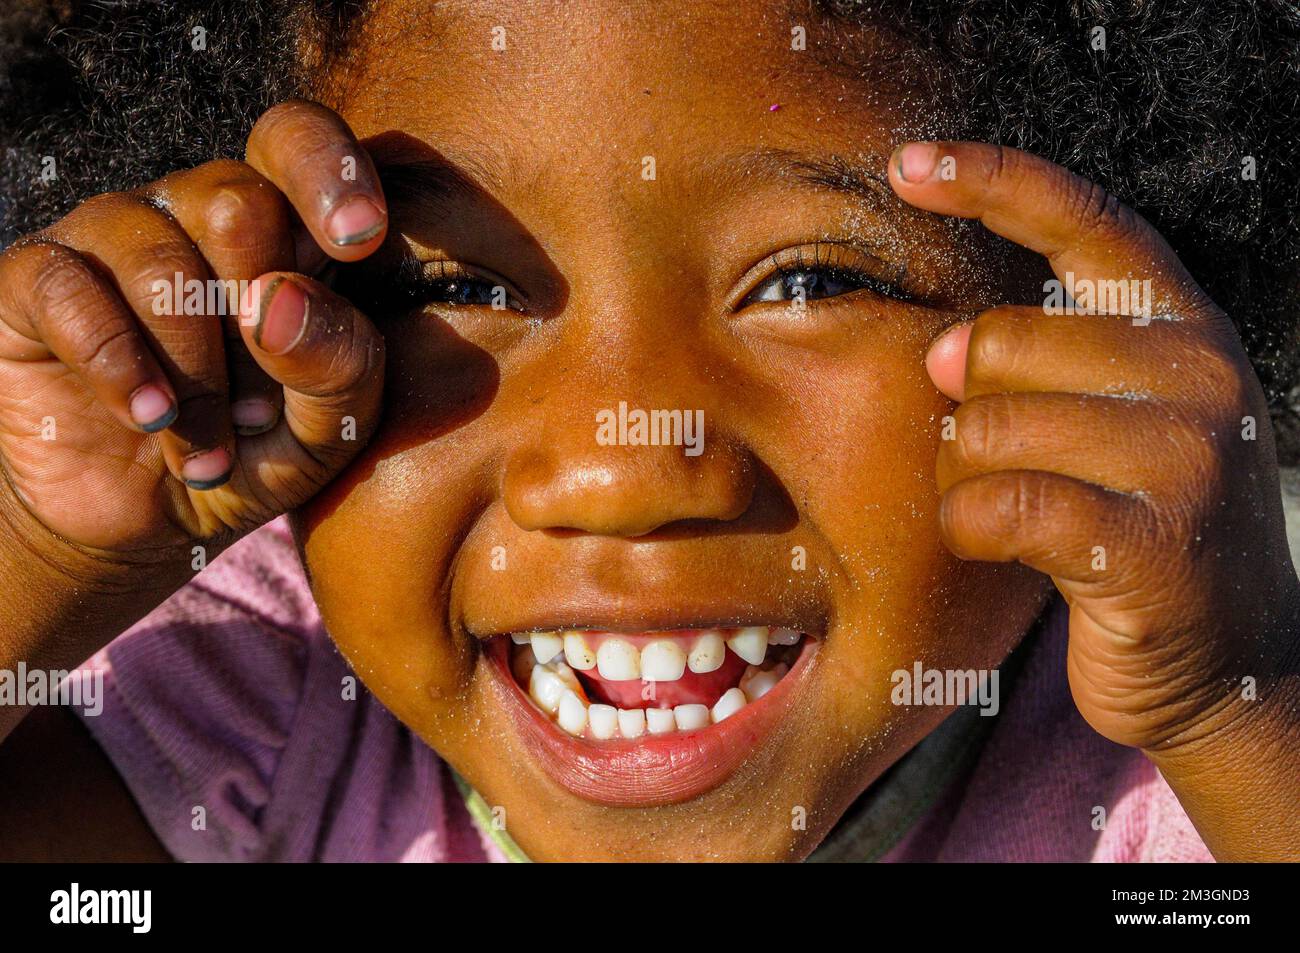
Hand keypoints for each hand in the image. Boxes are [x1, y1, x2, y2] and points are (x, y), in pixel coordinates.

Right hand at [0, 100, 385, 573]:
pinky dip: (118, 363)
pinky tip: (151, 418)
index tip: (359, 238)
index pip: (297, 142)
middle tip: (263, 411)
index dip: (329, 173)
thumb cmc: (258, 454)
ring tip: (209, 450)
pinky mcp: (32, 282)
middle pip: (236, 201)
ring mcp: (110, 239)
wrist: (150, 521)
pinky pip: (67, 287)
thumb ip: (338, 365)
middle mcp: (192, 212)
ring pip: (158, 258)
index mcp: (280, 228)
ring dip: (196, 371)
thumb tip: (277, 299)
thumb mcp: (327, 430)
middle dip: (258, 316)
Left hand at [889, 141, 1299, 857]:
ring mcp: (1187, 459)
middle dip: (968, 411)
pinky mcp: (1152, 545)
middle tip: (1008, 465)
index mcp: (1185, 327)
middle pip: (997, 344)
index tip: (908, 164)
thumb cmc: (1141, 529)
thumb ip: (1039, 364)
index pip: (1083, 219)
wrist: (1230, 666)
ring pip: (986, 429)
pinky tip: (1005, 549)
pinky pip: (996, 506)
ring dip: (967, 481)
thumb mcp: (1114, 421)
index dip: (989, 181)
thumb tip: (942, 350)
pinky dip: (971, 532)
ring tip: (1018, 516)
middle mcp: (1201, 374)